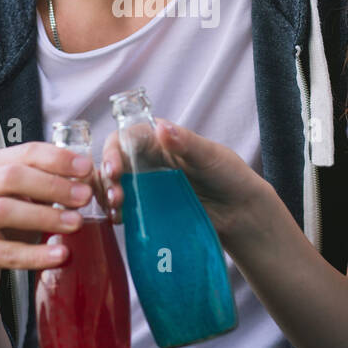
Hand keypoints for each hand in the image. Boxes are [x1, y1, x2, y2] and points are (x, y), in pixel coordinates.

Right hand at [0, 142, 98, 303]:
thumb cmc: (0, 224)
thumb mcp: (20, 198)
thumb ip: (46, 184)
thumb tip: (89, 177)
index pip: (26, 153)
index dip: (58, 158)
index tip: (87, 167)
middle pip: (13, 177)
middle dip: (53, 185)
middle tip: (85, 196)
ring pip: (5, 211)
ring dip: (46, 216)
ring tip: (77, 223)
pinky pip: (6, 253)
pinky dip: (36, 254)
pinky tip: (60, 255)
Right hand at [97, 118, 274, 240]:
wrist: (242, 213)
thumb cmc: (230, 177)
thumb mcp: (210, 157)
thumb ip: (186, 143)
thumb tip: (162, 128)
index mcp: (160, 140)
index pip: (125, 138)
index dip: (113, 151)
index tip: (114, 169)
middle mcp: (149, 160)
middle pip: (113, 162)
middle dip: (105, 177)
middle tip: (114, 196)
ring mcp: (146, 185)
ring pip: (114, 184)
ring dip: (107, 195)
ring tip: (117, 210)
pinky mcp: (148, 208)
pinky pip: (124, 207)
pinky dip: (116, 212)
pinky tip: (119, 220)